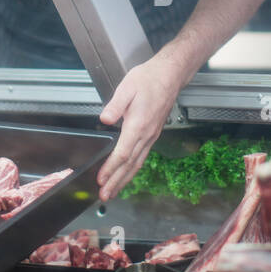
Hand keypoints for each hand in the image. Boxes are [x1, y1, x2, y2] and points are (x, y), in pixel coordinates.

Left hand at [95, 54, 186, 201]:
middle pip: (130, 164)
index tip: (100, 179)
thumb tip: (105, 119)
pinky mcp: (152, 134)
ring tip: (113, 191)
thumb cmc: (149, 79)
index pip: (122, 153)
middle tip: (105, 195)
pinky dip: (132, 169)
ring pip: (137, 163)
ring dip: (124, 179)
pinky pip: (142, 156)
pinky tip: (127, 173)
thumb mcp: (127, 87)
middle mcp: (146, 134)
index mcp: (138, 125)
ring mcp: (151, 136)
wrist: (170, 76)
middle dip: (116, 182)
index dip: (111, 168)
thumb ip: (115, 105)